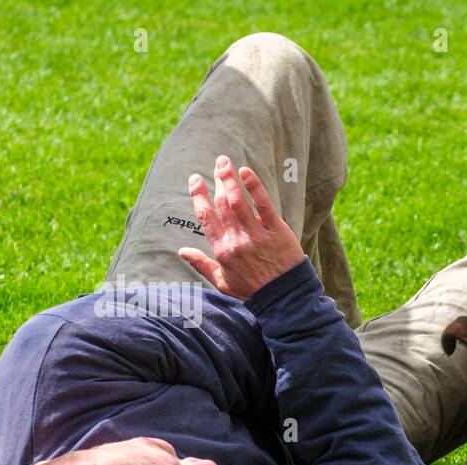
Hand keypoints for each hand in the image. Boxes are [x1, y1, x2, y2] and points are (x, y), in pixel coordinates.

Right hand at [178, 155, 304, 299]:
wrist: (285, 300)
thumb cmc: (253, 291)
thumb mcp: (223, 283)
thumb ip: (201, 265)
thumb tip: (181, 251)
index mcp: (222, 251)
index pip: (206, 217)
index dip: (198, 196)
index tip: (195, 180)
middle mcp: (237, 240)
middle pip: (222, 204)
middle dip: (216, 181)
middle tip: (217, 164)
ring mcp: (257, 235)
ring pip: (239, 201)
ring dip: (229, 179)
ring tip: (225, 162)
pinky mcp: (277, 232)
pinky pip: (264, 205)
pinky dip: (254, 187)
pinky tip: (246, 172)